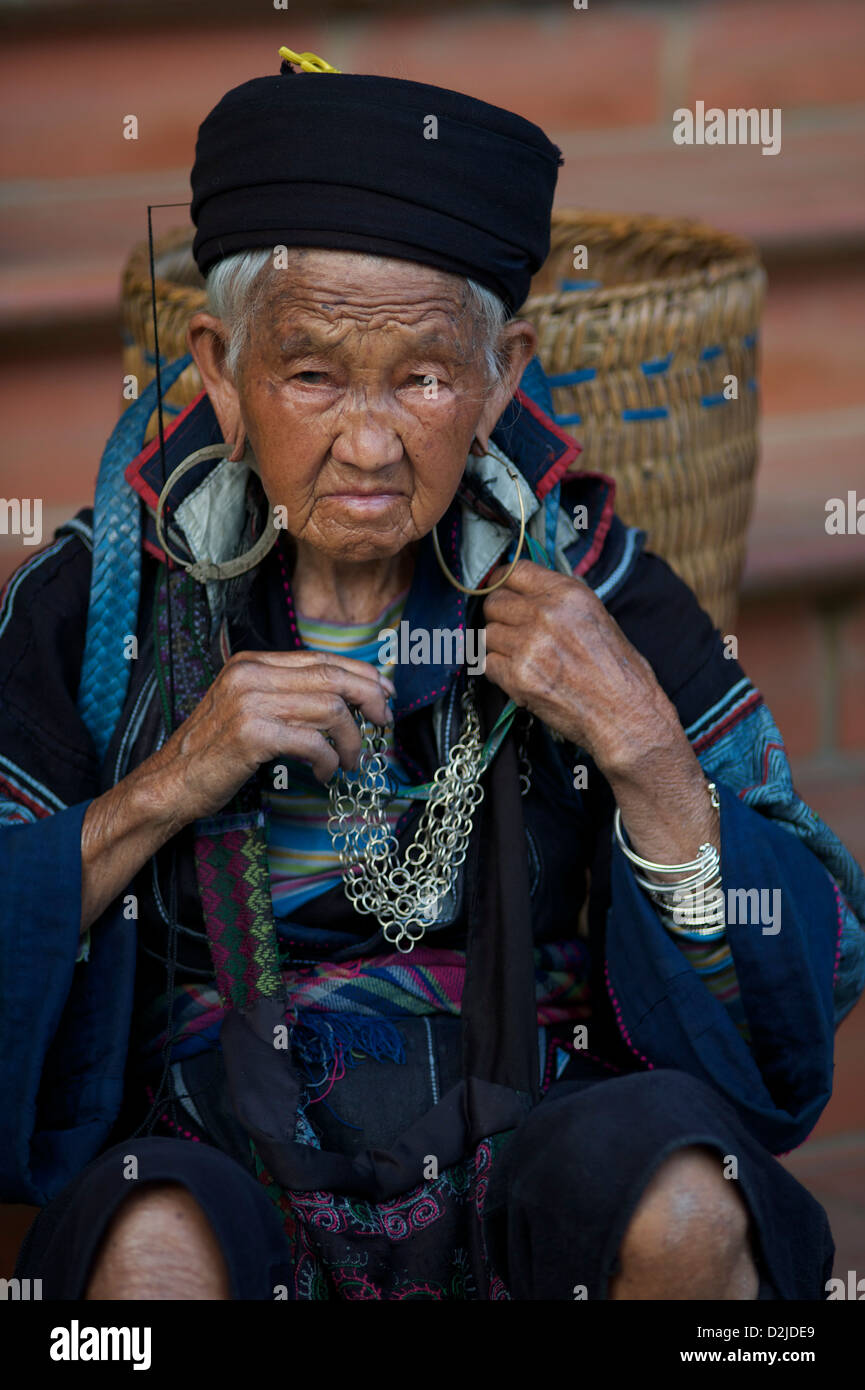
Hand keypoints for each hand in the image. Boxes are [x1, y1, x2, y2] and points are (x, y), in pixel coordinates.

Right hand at [79, 651, 392, 930]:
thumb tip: (342, 698)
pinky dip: (329, 760)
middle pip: (333, 677)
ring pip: (330, 708)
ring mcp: (250, 702)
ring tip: (349, 760)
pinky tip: (325, 773)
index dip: (361, 675)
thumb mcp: (246, 708)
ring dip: (350, 739)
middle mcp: (251, 674)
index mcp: (252, 662)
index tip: (384, 693)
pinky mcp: (252, 734)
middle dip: (368, 699)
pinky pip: (312, 741)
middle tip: (382, 723)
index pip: (321, 659)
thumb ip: (285, 695)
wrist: (171, 782)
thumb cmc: (212, 752)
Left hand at [482, 560, 717, 864]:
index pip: (514, 570)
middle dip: (498, 616)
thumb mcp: (598, 618)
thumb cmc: (620, 672)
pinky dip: (497, 670)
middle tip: (511, 631)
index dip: (501, 581)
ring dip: (497, 646)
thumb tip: (526, 594)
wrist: (626, 717)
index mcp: (569, 594)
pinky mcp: (518, 677)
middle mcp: (546, 614)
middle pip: (494, 602)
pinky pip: (487, 664)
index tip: (498, 589)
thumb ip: (560, 603)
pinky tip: (518, 676)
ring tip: (520, 658)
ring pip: (487, 634)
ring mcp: (529, 645)